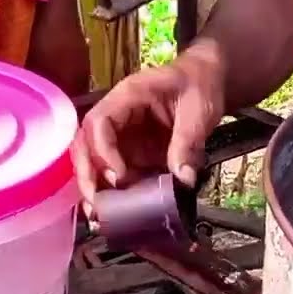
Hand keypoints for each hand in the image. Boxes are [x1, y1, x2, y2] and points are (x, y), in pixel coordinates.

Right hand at [72, 46, 225, 204]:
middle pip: (86, 143)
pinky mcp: (133, 151)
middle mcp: (117, 116)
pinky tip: (113, 211)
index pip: (99, 122)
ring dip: (94, 186)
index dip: (103, 151)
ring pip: (95, 160)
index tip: (119, 176)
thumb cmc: (199, 85)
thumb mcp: (198, 110)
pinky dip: (113, 191)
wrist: (206, 79)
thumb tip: (182, 179)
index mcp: (128, 96)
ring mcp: (123, 135)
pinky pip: (117, 172)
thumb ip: (188, 142)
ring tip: (97, 213)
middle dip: (87, 174)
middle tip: (96, 203)